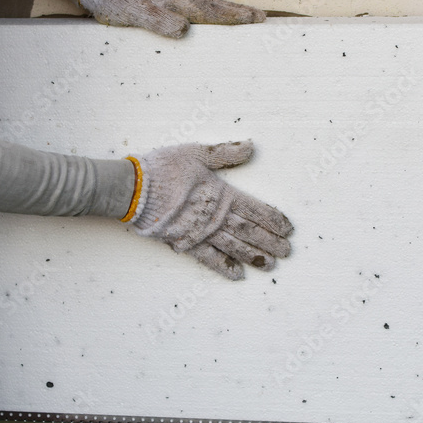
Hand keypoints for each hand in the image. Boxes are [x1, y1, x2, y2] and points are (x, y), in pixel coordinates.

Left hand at [79, 0, 265, 38]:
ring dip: (222, 9)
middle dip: (237, 11)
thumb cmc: (118, 3)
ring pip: (202, 3)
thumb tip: (184, 29)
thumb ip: (159, 21)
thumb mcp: (136, 14)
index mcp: (176, 3)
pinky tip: (194, 11)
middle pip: (213, 5)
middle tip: (260, 16)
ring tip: (240, 13)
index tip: (257, 18)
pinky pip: (187, 4)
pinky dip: (199, 8)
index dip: (235, 16)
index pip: (212, 11)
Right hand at [123, 141, 292, 279]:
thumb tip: (250, 147)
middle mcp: (216, 217)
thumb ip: (225, 153)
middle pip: (249, 232)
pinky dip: (224, 267)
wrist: (134, 189)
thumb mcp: (196, 153)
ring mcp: (201, 233)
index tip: (288, 229)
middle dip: (269, 241)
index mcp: (222, 195)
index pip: (255, 209)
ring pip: (235, 248)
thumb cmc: (163, 168)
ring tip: (271, 265)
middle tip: (287, 251)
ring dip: (254, 256)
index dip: (273, 219)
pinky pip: (209, 259)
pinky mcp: (186, 243)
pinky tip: (238, 275)